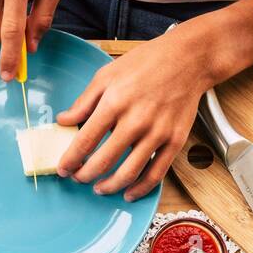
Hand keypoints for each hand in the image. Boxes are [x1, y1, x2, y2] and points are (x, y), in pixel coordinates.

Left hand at [55, 29, 208, 200]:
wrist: (188, 59)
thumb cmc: (146, 63)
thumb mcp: (107, 74)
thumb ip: (84, 101)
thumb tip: (63, 121)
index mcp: (114, 102)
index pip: (85, 141)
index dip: (70, 160)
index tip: (63, 169)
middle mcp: (136, 120)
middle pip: (103, 162)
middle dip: (85, 176)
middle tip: (78, 179)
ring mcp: (157, 133)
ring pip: (128, 173)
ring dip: (109, 186)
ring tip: (99, 188)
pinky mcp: (175, 141)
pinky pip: (155, 174)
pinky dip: (140, 189)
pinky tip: (128, 193)